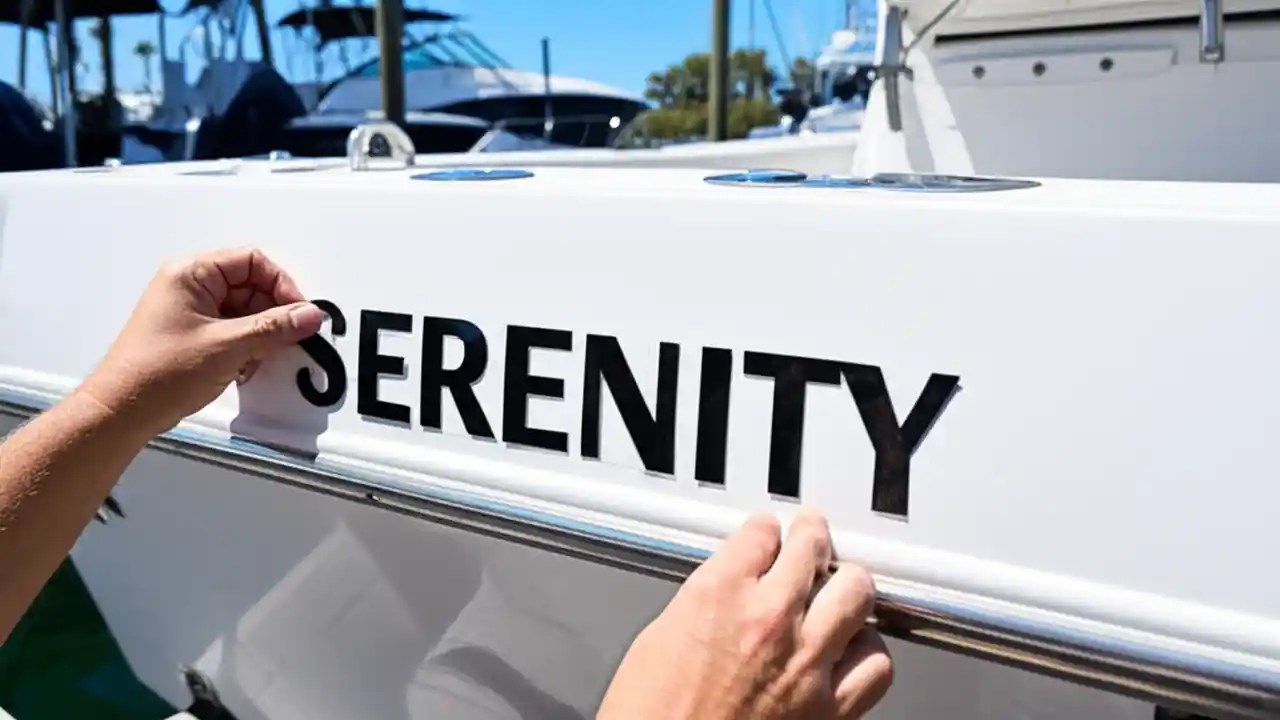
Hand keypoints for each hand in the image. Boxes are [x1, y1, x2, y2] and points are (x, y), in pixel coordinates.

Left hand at [79, 248, 324, 436]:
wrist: (121, 412)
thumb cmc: (162, 372)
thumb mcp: (227, 347)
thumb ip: (274, 328)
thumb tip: (312, 315)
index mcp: (191, 274)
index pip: (251, 262)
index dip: (281, 285)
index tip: (299, 315)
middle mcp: (190, 286)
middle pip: (251, 287)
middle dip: (272, 316)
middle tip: (287, 342)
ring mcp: (191, 312)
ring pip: (245, 312)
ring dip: (260, 336)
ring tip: (258, 361)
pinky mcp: (193, 336)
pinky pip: (233, 331)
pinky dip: (247, 348)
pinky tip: (244, 370)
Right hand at [597, 509, 892, 719]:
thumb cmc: (650, 717)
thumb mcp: (659, 639)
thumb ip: (704, 602)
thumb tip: (729, 589)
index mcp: (718, 594)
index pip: (761, 532)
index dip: (765, 530)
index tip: (768, 533)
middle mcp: (769, 619)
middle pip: (815, 549)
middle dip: (812, 541)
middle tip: (811, 539)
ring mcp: (806, 663)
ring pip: (856, 594)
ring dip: (846, 588)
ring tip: (839, 589)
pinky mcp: (829, 708)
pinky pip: (875, 664)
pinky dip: (867, 651)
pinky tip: (852, 649)